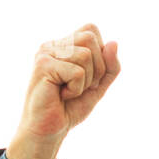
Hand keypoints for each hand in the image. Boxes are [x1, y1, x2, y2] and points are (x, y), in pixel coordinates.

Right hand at [6, 25, 120, 158]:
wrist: (51, 128)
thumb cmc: (70, 107)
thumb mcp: (98, 86)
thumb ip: (110, 67)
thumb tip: (114, 43)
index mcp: (65, 45)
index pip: (91, 30)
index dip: (100, 55)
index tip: (88, 76)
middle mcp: (53, 44)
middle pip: (91, 39)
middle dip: (96, 69)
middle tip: (79, 85)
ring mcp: (46, 52)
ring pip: (86, 55)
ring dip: (86, 81)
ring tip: (69, 91)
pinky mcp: (43, 64)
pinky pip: (78, 72)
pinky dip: (76, 89)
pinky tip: (62, 95)